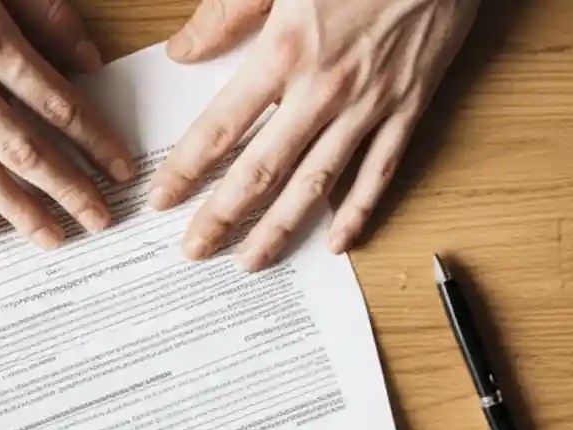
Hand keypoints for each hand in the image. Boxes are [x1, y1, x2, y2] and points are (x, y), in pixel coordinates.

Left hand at [149, 0, 478, 269]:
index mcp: (285, 50)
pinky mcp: (410, 108)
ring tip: (250, 262)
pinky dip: (357, 212)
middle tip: (194, 250)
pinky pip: (380, 172)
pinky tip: (336, 242)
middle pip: (263, 170)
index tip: (162, 200)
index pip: (221, 127)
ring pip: (316, 184)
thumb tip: (181, 52)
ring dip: (280, 229)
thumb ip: (225, 13)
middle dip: (223, 217)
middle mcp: (324, 89)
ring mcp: (370, 105)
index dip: (187, 169)